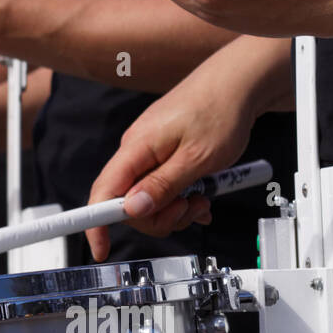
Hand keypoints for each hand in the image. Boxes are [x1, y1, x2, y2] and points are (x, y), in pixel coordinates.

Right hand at [84, 45, 266, 260]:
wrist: (236, 84)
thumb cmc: (220, 112)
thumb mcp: (196, 159)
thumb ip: (162, 186)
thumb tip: (131, 210)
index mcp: (136, 148)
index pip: (103, 192)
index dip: (96, 223)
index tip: (100, 248)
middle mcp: (136, 151)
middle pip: (129, 203)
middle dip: (159, 216)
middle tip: (191, 207)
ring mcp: (148, 152)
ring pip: (149, 199)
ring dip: (176, 208)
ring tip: (203, 197)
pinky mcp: (162, 154)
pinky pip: (162, 187)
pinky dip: (181, 198)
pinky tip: (201, 194)